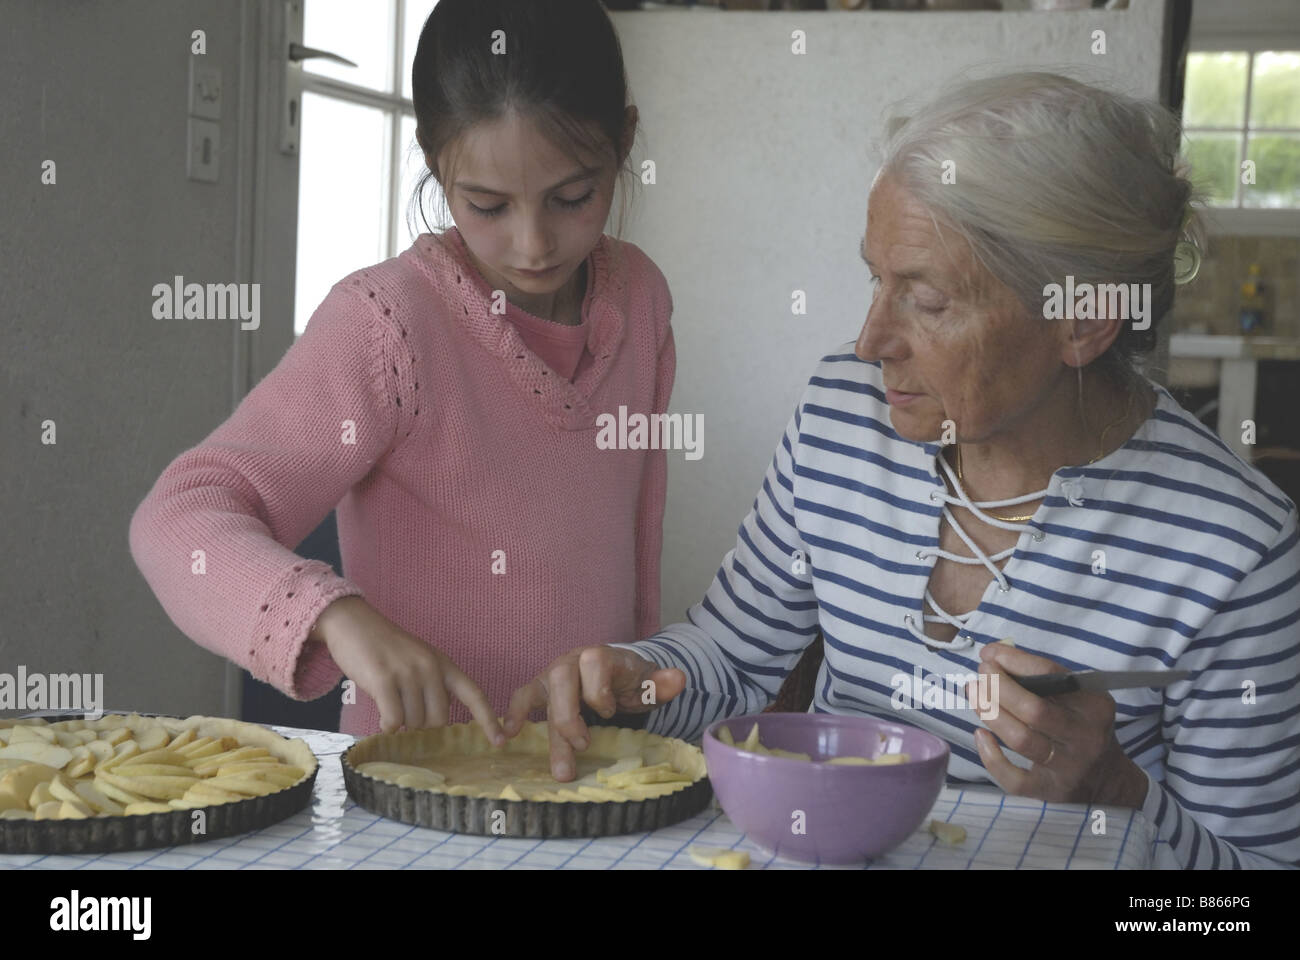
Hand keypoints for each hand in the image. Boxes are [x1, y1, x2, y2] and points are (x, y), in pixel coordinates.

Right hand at [312, 596, 503, 744]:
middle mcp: (430, 667)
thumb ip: (433, 686)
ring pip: (413, 722)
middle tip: (403, 707)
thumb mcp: (419, 661)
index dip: (488, 719)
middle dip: (421, 723)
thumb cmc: (386, 649)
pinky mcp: (383, 680)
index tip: (501, 741)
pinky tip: (381, 715)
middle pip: (438, 720)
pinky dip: (387, 725)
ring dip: (400, 722)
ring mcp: (407, 673)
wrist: (354, 624)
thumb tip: (437, 722)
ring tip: (388, 700)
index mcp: (443, 663)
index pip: (474, 694)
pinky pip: (394, 720)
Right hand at [503, 646, 685, 781]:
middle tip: (584, 746)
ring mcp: (553, 674)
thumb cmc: (629, 680)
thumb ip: (662, 683)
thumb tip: (679, 678)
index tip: (609, 713)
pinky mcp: (540, 689)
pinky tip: (507, 736)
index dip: (598, 689)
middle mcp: (572, 661)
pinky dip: (514, 714)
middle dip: (568, 715)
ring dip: (546, 730)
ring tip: (560, 768)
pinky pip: (522, 697)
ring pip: (538, 693)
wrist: (615, 672)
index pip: (594, 661)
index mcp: (601, 656)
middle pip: (561, 679)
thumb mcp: (649, 682)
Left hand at [966, 644, 1147, 807]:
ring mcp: (1068, 767)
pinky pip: (1014, 779)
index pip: (1051, 675)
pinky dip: (991, 757)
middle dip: (999, 686)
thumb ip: (1046, 678)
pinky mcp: (1049, 790)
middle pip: (1035, 710)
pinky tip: (980, 735)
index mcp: (1094, 706)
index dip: (1015, 661)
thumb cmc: (1083, 727)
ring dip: (990, 713)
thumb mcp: (1081, 698)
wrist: (1108, 779)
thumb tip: (996, 657)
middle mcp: (1084, 737)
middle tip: (981, 673)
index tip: (990, 653)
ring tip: (974, 692)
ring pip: (1022, 740)